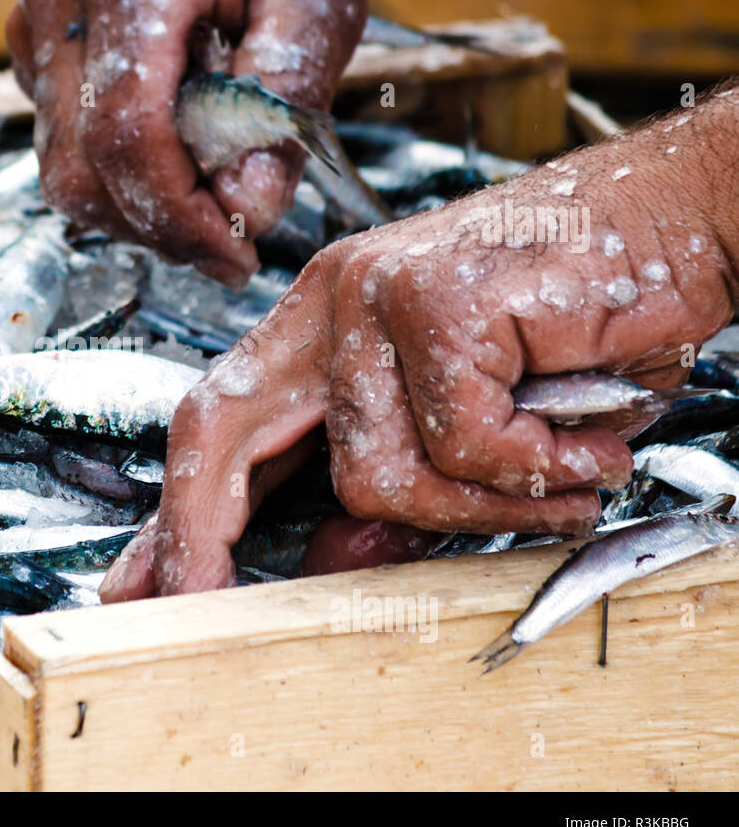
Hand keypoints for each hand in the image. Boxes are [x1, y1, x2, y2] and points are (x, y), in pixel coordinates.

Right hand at [6, 0, 367, 285]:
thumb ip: (286, 94)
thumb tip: (248, 211)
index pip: (126, 135)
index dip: (178, 217)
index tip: (237, 253)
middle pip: (80, 169)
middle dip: (158, 227)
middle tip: (233, 240)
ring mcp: (36, 19)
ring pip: (61, 169)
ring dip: (137, 207)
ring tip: (211, 195)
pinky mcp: (35, 42)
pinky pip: (61, 142)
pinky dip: (118, 172)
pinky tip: (176, 149)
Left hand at [101, 110, 738, 599]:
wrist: (683, 222)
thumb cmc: (579, 327)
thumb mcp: (468, 427)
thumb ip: (387, 486)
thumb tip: (320, 563)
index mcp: (323, 325)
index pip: (217, 422)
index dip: (178, 513)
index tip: (144, 585)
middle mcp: (333, 300)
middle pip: (218, 425)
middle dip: (200, 531)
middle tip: (192, 604)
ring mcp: (378, 293)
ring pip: (371, 470)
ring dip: (477, 502)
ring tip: (556, 469)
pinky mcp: (438, 297)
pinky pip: (464, 445)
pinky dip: (537, 464)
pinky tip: (580, 433)